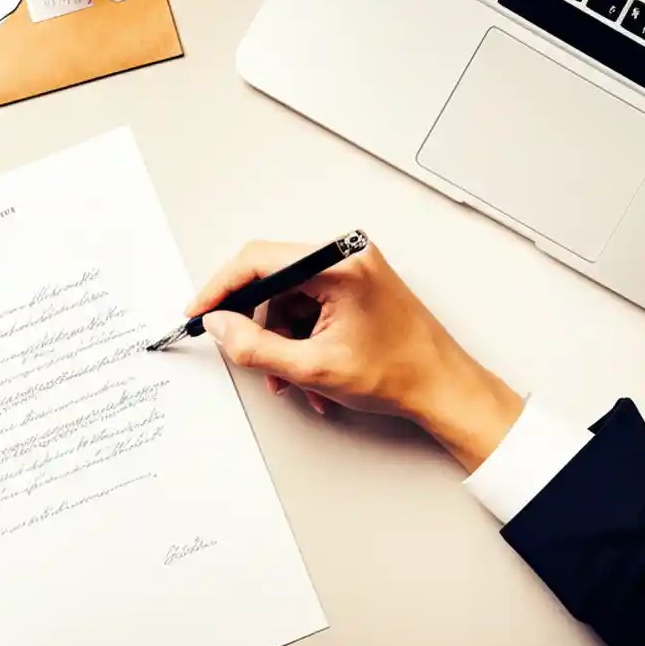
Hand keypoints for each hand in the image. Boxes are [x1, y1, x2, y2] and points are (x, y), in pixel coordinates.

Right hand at [189, 239, 522, 470]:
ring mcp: (354, 270)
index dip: (221, 288)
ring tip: (290, 380)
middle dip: (256, 325)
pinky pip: (311, 307)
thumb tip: (220, 326)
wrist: (444, 388)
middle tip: (242, 353)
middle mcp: (346, 256)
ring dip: (281, 341)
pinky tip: (310, 373)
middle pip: (272, 280)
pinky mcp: (358, 286)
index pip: (259, 260)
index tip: (200, 312)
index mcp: (338, 264)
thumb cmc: (398, 374)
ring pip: (289, 299)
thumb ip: (254, 346)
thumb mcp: (312, 368)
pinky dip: (302, 340)